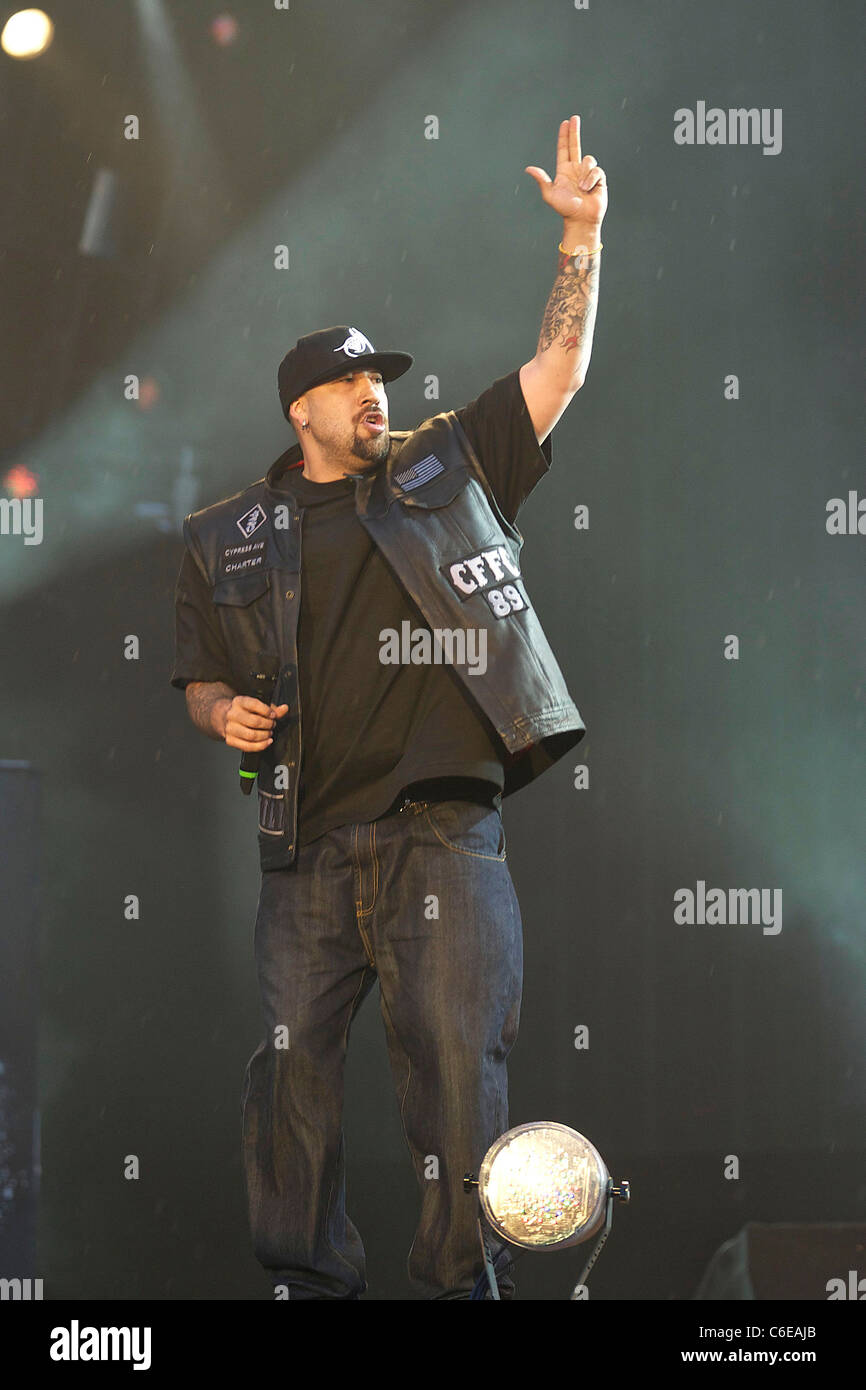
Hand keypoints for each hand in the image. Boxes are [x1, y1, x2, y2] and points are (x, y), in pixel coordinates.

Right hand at [220, 696, 288, 751]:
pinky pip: (247, 746)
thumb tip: (285, 708)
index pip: (254, 705)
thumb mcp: (256, 706)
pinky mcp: (230, 740)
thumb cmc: (244, 711)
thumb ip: (272, 709)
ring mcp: (229, 728)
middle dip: (268, 725)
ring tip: (269, 733)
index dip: (267, 711)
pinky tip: (267, 742)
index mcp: (239, 702)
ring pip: (251, 735)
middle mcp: (232, 714)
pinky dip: (260, 746)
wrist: (224, 717)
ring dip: (265, 736)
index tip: (273, 715)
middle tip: (272, 725)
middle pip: (254, 722)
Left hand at [525, 115, 606, 229]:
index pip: (564, 149)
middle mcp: (576, 169)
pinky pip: (596, 171)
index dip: (564, 136)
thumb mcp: (550, 194)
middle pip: (575, 145)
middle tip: (574, 118)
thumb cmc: (565, 209)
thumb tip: (528, 169)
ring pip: (588, 160)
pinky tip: (589, 189)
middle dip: (575, 131)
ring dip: (584, 175)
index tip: (565, 123)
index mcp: (564, 170)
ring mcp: (587, 173)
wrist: (581, 219)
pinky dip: (592, 180)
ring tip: (582, 189)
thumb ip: (541, 180)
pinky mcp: (599, 178)